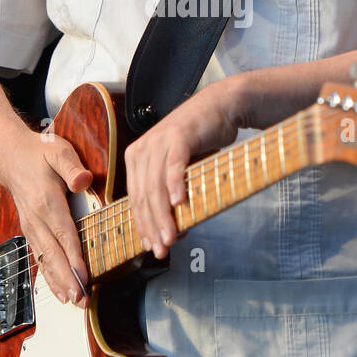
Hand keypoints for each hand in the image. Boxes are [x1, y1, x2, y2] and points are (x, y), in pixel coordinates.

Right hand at [0, 128, 91, 305]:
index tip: (83, 276)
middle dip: (67, 279)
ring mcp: (31, 228)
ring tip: (73, 301)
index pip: (64, 233)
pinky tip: (60, 291)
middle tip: (80, 299)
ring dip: (59, 283)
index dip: (74, 257)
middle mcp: (36, 219)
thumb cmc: (39, 153)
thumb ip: (71, 166)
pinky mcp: (31, 232)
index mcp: (46, 201)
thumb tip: (83, 180)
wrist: (10, 157)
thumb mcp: (58, 151)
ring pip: (45, 260)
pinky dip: (50, 277)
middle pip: (53, 253)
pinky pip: (40, 258)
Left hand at [124, 79, 242, 259]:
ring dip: (163, 215)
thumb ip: (169, 193)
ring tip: (171, 237)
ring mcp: (159, 141)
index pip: (135, 199)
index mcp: (136, 157)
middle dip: (152, 227)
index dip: (142, 226)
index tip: (149, 248)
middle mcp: (142, 149)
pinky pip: (174, 165)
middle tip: (161, 250)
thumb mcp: (178, 168)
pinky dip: (175, 185)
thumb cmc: (201, 142)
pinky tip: (179, 203)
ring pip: (156, 185)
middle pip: (143, 196)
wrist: (220, 107)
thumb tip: (169, 231)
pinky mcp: (179, 136)